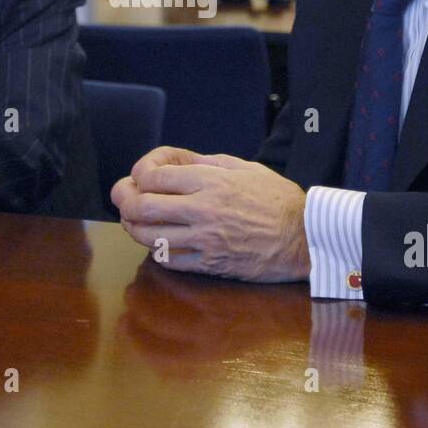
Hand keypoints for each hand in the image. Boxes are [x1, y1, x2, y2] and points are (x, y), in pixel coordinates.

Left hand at [111, 146, 310, 282]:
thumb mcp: (242, 166)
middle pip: (142, 207)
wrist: (304, 236)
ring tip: (134, 221)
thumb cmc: (276, 198)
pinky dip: (156, 250)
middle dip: (124, 201)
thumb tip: (172, 163)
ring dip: (133, 228)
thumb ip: (204, 163)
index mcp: (211, 182)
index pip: (153, 177)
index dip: (138, 175)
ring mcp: (204, 240)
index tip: (140, 177)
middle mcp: (203, 210)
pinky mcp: (210, 264)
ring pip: (149, 237)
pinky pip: (169, 260)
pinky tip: (157, 242)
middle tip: (123, 199)